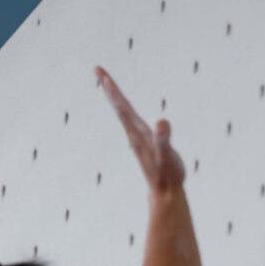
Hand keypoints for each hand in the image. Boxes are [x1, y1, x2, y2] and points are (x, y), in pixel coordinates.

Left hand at [96, 68, 186, 193]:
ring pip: (124, 113)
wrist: (165, 195)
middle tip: (97, 70)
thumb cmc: (168, 175)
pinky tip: (125, 107)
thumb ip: (163, 140)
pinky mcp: (144, 142)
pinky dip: (126, 109)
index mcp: (138, 134)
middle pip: (120, 107)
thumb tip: (162, 122)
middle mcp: (134, 134)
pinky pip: (131, 121)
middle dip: (109, 88)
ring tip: (107, 83)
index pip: (123, 108)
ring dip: (115, 97)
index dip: (113, 91)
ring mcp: (138, 138)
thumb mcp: (167, 156)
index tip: (101, 75)